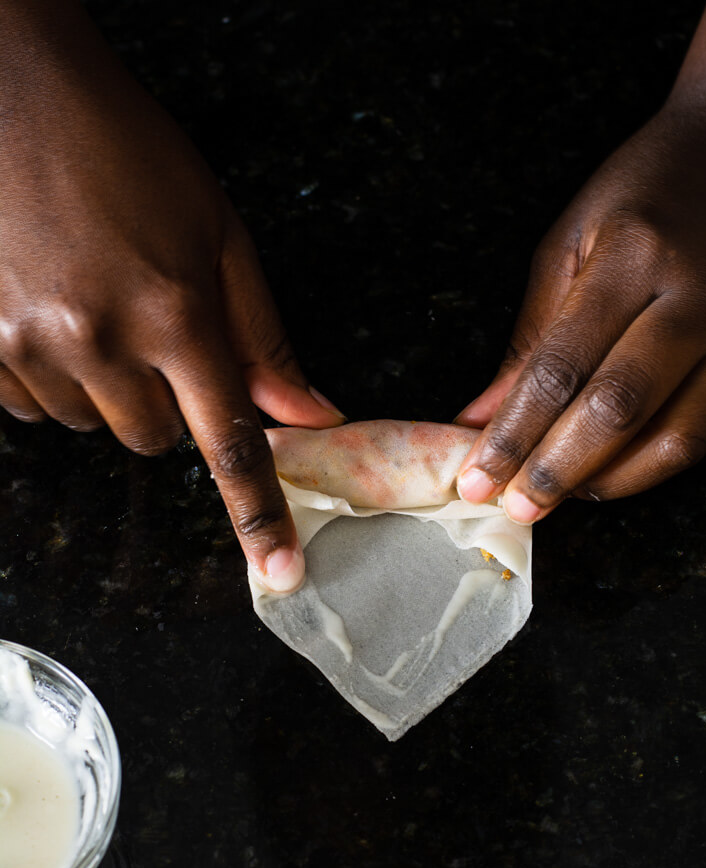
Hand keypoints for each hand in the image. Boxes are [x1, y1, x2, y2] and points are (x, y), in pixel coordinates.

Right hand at [0, 3, 343, 590]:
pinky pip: (30, 405)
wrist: (15, 91)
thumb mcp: (216, 232)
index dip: (258, 514)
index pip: (230, 443)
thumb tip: (311, 413)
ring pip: (91, 424)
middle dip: (165, 404)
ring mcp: (29, 343)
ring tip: (94, 305)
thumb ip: (261, 334)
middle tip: (153, 333)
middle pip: (153, 440)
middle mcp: (100, 340)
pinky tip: (49, 312)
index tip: (279, 573)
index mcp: (176, 313)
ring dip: (105, 388)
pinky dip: (49, 378)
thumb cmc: (129, 153)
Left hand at [455, 100, 705, 522]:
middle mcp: (695, 297)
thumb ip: (529, 337)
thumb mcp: (569, 242)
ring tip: (554, 499)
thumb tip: (480, 417)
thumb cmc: (644, 191)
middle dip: (554, 469)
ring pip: (671, 438)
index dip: (513, 434)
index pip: (560, 368)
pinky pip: (699, 435)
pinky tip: (604, 478)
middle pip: (616, 410)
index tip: (475, 477)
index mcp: (634, 255)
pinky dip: (646, 468)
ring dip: (605, 482)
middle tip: (512, 506)